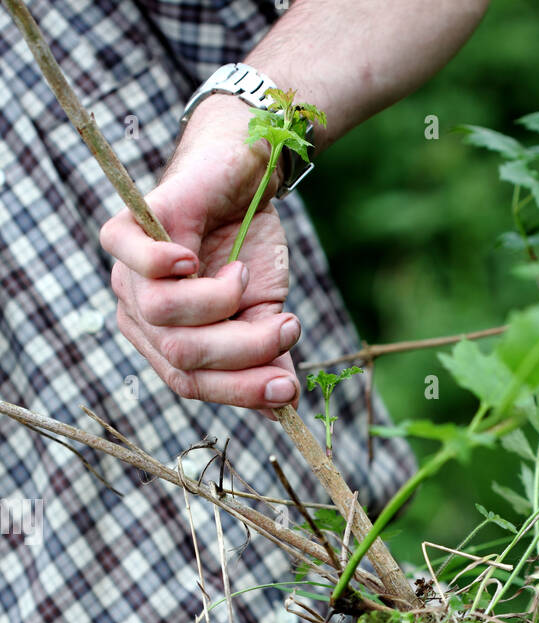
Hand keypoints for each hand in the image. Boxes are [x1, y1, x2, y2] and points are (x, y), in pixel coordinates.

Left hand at [100, 95, 300, 412]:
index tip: (287, 387)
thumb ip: (267, 358)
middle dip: (243, 350)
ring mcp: (128, 274)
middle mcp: (140, 315)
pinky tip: (197, 258)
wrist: (245, 178)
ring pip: (163, 316)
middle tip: (287, 325)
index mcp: (167, 343)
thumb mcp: (266, 313)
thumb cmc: (251, 249)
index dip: (240, 391)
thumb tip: (285, 403)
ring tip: (246, 276)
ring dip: (220, 302)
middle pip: (181, 356)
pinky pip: (134, 261)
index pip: (192, 385)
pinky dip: (167, 265)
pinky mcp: (128, 227)